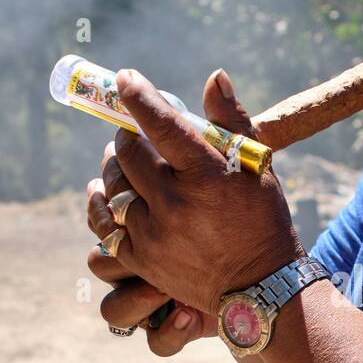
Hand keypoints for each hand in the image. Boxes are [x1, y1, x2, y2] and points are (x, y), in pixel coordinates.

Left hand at [86, 66, 304, 316]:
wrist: (259, 286)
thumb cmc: (261, 219)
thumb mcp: (257, 167)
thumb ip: (232, 120)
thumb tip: (215, 76)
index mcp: (207, 175)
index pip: (162, 124)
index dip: (139, 96)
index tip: (124, 78)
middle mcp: (176, 203)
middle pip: (129, 153)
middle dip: (126, 135)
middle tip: (130, 131)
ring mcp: (155, 233)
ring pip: (113, 187)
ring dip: (113, 167)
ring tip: (120, 161)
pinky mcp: (142, 259)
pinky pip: (105, 224)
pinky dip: (101, 205)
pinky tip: (105, 194)